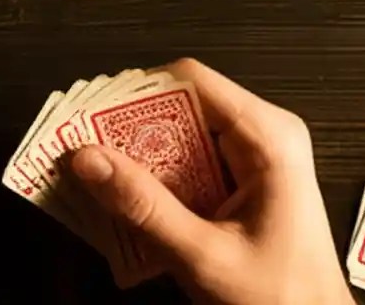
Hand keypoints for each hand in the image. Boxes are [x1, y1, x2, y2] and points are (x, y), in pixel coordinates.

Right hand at [69, 58, 355, 304]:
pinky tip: (125, 205)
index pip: (190, 81)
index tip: (90, 119)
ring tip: (94, 181)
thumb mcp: (204, 256)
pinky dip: (155, 184)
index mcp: (269, 137)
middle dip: (129, 132)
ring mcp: (252, 160)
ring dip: (137, 161)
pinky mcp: (241, 185)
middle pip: (180, 108)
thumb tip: (89, 160)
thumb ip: (144, 207)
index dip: (136, 94)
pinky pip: (188, 168)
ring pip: (178, 140)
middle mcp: (262, 136)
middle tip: (83, 155)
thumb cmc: (281, 298)